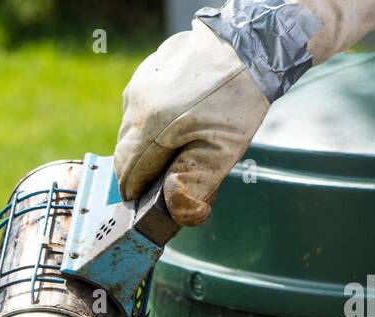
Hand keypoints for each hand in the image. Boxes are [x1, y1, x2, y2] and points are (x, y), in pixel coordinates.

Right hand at [114, 1, 374, 224]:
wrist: (249, 45)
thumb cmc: (238, 97)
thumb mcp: (224, 149)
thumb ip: (196, 183)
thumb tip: (175, 212)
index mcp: (150, 128)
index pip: (127, 174)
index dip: (136, 193)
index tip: (148, 202)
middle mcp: (136, 105)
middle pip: (125, 152)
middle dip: (142, 169)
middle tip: (167, 177)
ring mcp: (139, 84)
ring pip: (131, 128)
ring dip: (147, 144)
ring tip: (179, 145)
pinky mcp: (146, 71)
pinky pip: (140, 106)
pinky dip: (152, 120)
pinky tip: (179, 118)